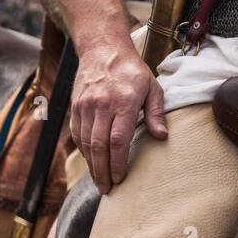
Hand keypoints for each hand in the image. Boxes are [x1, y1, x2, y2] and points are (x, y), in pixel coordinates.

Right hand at [70, 35, 166, 194]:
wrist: (103, 48)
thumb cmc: (132, 70)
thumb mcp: (152, 86)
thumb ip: (155, 112)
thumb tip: (162, 136)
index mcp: (124, 101)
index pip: (118, 139)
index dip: (118, 162)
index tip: (120, 178)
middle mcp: (102, 104)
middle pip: (99, 145)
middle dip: (102, 171)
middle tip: (107, 188)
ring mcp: (86, 105)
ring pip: (86, 142)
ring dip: (91, 165)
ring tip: (99, 180)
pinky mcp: (76, 105)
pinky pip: (77, 133)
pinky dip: (83, 150)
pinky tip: (91, 161)